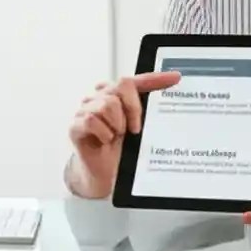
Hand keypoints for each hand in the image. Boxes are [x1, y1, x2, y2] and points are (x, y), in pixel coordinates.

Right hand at [66, 71, 181, 197]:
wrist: (103, 173)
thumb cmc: (120, 149)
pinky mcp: (75, 125)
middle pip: (120, 86)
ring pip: (106, 104)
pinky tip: (105, 141)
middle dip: (133, 108)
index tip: (176, 78)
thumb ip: (144, 113)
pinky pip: (91, 120)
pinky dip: (103, 133)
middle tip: (134, 128)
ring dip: (116, 124)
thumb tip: (165, 103)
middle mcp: (100, 97)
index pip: (137, 81)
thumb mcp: (136, 129)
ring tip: (116, 136)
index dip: (156, 78)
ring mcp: (85, 109)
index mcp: (116, 94)